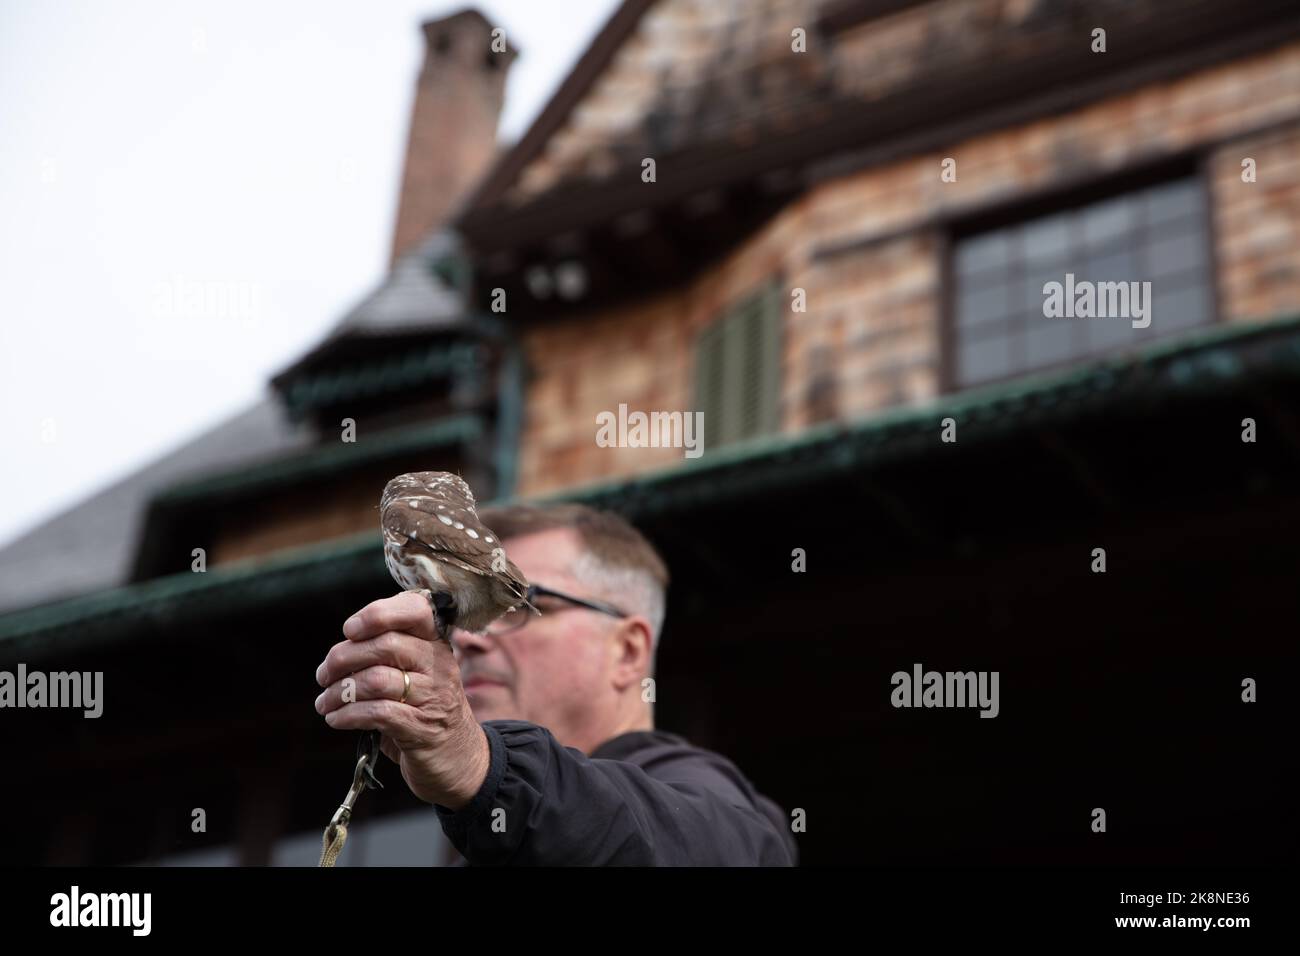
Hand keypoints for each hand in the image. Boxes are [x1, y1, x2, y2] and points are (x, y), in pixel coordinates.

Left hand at [314, 591, 489, 809]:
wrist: (459, 759)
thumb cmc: (425, 711)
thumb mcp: (416, 675)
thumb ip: (388, 657)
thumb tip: (339, 653)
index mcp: (436, 644)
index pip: (416, 611)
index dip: (378, 613)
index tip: (349, 629)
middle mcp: (439, 665)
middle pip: (387, 644)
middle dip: (344, 657)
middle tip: (324, 674)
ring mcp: (433, 696)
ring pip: (377, 680)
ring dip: (340, 691)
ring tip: (325, 702)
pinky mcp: (422, 728)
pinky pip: (377, 713)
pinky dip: (348, 715)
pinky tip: (336, 719)